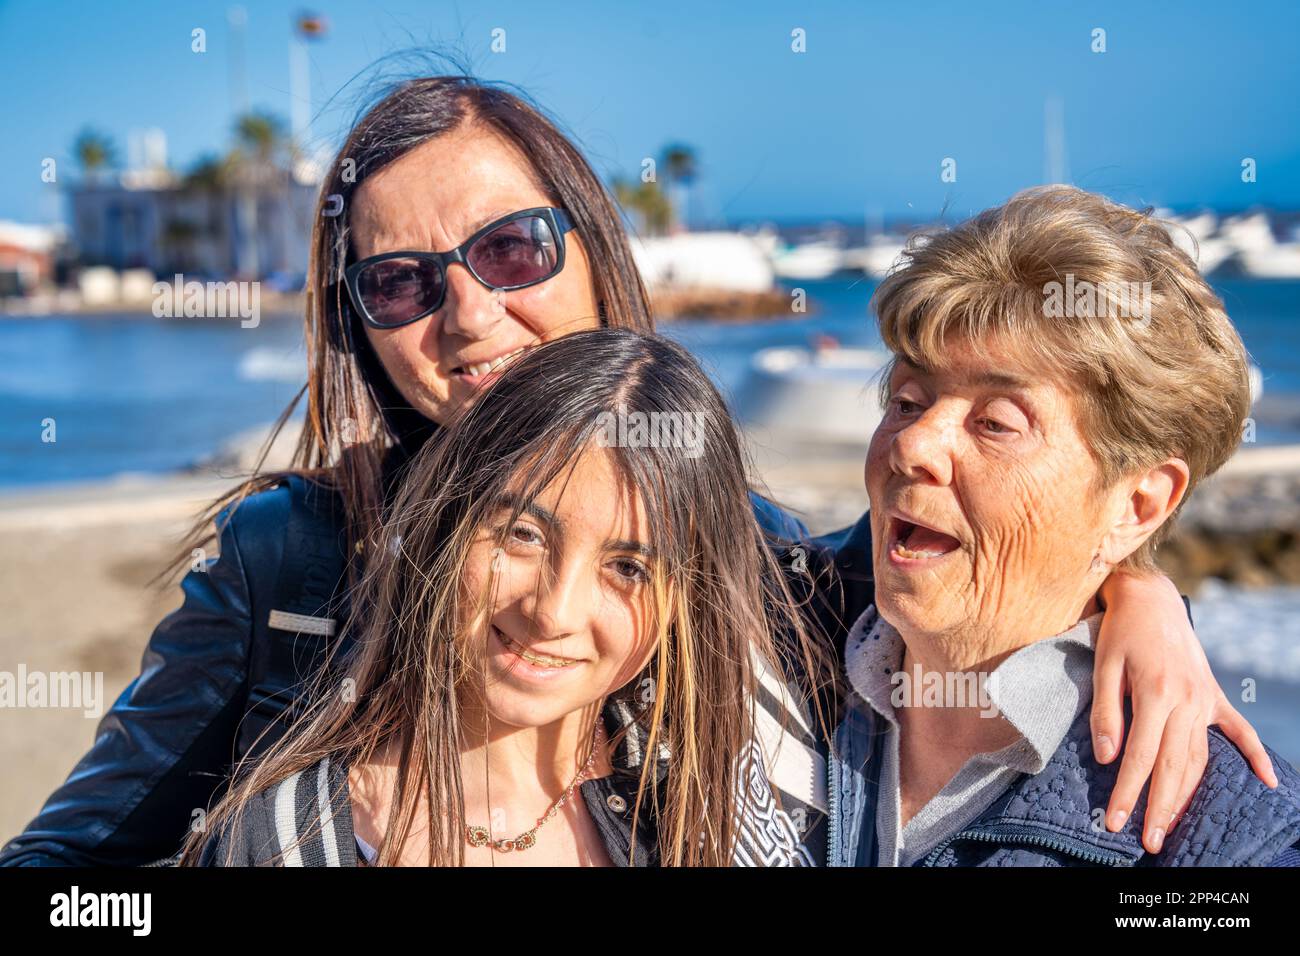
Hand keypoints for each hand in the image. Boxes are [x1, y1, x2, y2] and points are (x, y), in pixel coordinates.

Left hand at [1092, 571, 1276, 855]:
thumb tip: (1106, 757)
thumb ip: (1107, 712)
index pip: (1140, 756)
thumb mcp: (1103, 666)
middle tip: (1147, 842)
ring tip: (1172, 826)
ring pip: (1200, 757)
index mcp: (1156, 694)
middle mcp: (1187, 701)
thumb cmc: (1120, 632)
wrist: (1150, 598)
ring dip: (1188, 794)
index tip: (1114, 821)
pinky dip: (1254, 754)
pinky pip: (1239, 730)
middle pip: (1174, 766)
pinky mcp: (1215, 695)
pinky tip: (1269, 781)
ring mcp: (1205, 700)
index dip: (1126, 792)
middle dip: (1159, 807)